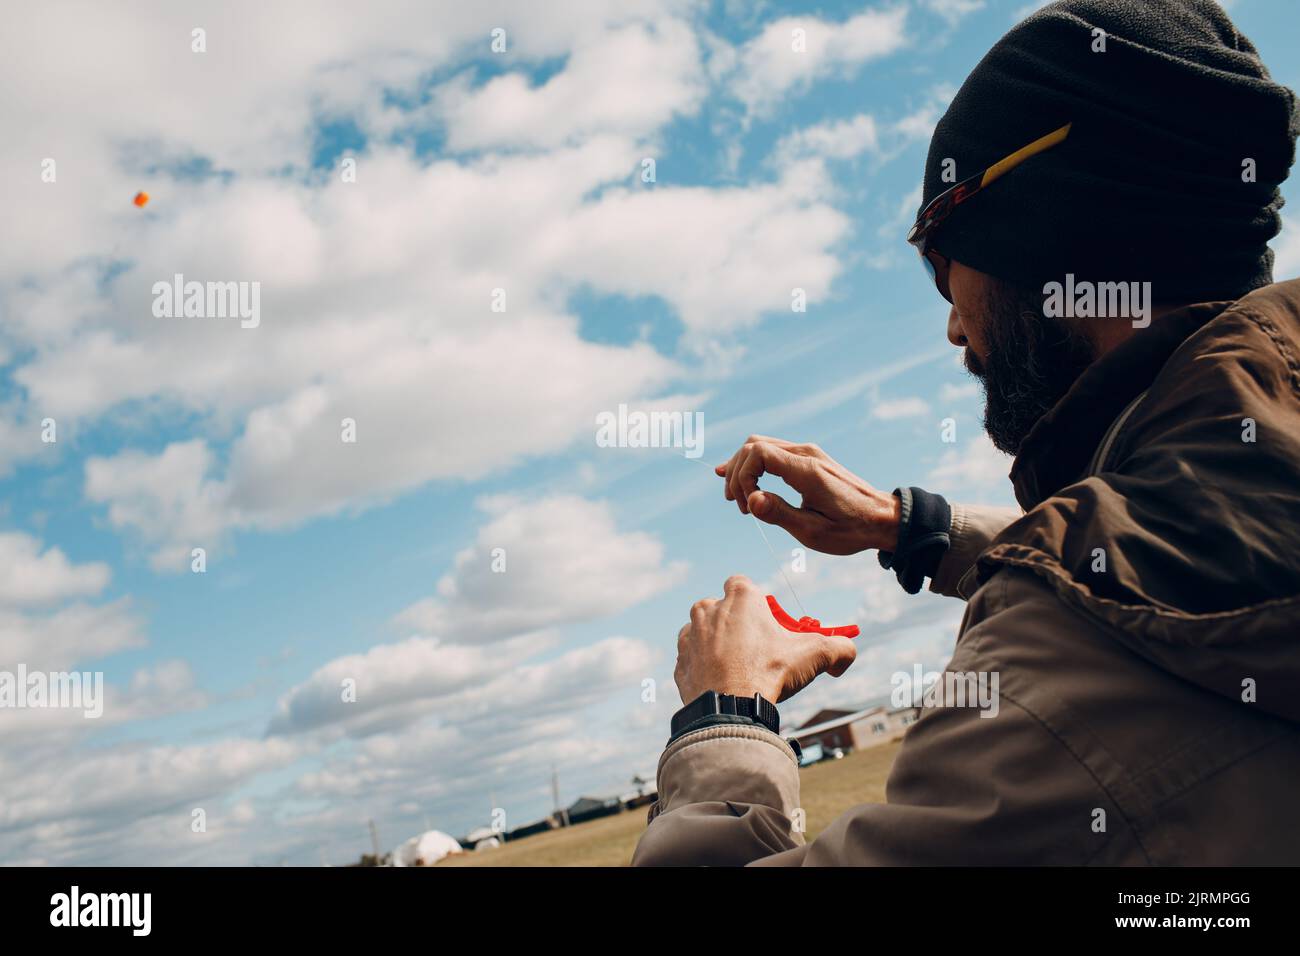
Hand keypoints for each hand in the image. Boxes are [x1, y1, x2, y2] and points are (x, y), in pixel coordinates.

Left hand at [674, 575, 856, 704]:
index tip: (768, 624)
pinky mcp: (680, 661)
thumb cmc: (769, 673)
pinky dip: (704, 665)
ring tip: (737, 666)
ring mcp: (690, 635)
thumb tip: (848, 651)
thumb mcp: (815, 655)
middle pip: (723, 606)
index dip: (757, 602)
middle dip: (737, 622)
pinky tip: (721, 681)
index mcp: (739, 596)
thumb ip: (840, 647)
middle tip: (756, 648)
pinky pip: (692, 657)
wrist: (730, 710)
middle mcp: (709, 608)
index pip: (744, 584)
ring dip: (717, 642)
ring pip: (703, 630)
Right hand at [715, 436, 900, 553]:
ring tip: (737, 497)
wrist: (882, 518)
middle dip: (737, 473)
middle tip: (738, 505)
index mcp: (807, 470)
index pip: (758, 453)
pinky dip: (754, 463)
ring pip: (761, 445)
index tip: (748, 506)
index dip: (743, 477)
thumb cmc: (851, 528)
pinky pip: (774, 451)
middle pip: (753, 445)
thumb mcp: (813, 531)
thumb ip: (779, 514)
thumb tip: (751, 500)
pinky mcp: (810, 458)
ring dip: (743, 468)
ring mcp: (809, 453)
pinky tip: (741, 476)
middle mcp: (806, 454)